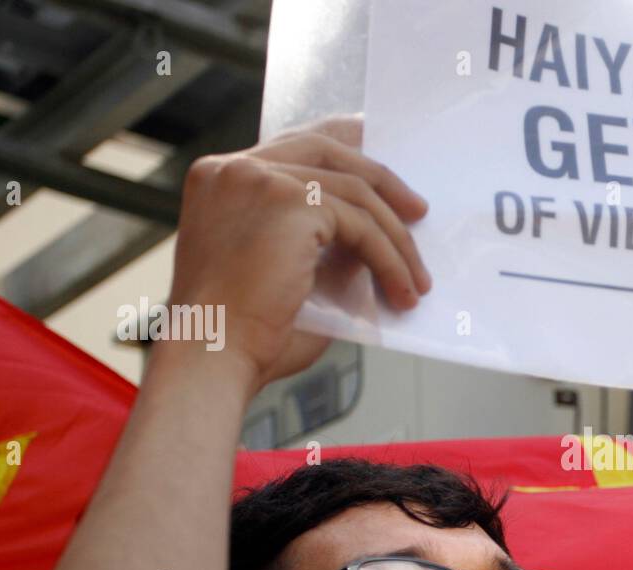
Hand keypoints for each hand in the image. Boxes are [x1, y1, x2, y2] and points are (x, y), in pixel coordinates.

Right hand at [165, 116, 429, 395]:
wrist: (213, 358)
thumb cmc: (244, 334)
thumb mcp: (291, 275)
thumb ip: (325, 244)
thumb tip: (376, 231)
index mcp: (220, 180)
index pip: (294, 148)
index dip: (344, 153)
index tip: (384, 174)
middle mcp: (233, 169)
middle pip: (327, 152)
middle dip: (381, 181)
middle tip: (418, 211)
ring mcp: (258, 179)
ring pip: (353, 192)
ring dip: (395, 239)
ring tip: (418, 280)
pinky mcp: (289, 202)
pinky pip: (360, 224)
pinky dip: (390, 259)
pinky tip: (403, 291)